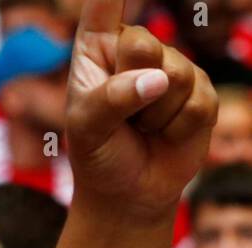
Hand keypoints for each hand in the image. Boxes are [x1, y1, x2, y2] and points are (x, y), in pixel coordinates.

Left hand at [66, 0, 216, 219]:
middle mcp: (135, 50)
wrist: (128, 192)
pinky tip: (166, 134)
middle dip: (131, 87)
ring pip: (173, 79)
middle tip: (122, 117)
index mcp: (97, 48)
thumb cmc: (97, 154)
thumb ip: (112, 99)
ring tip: (141, 129)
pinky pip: (195, 103)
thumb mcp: (86, 128)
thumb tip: (158, 81)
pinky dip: (177, 127)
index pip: (103, 4)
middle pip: (143, 44)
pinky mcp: (199, 92)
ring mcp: (171, 68)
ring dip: (153, 116)